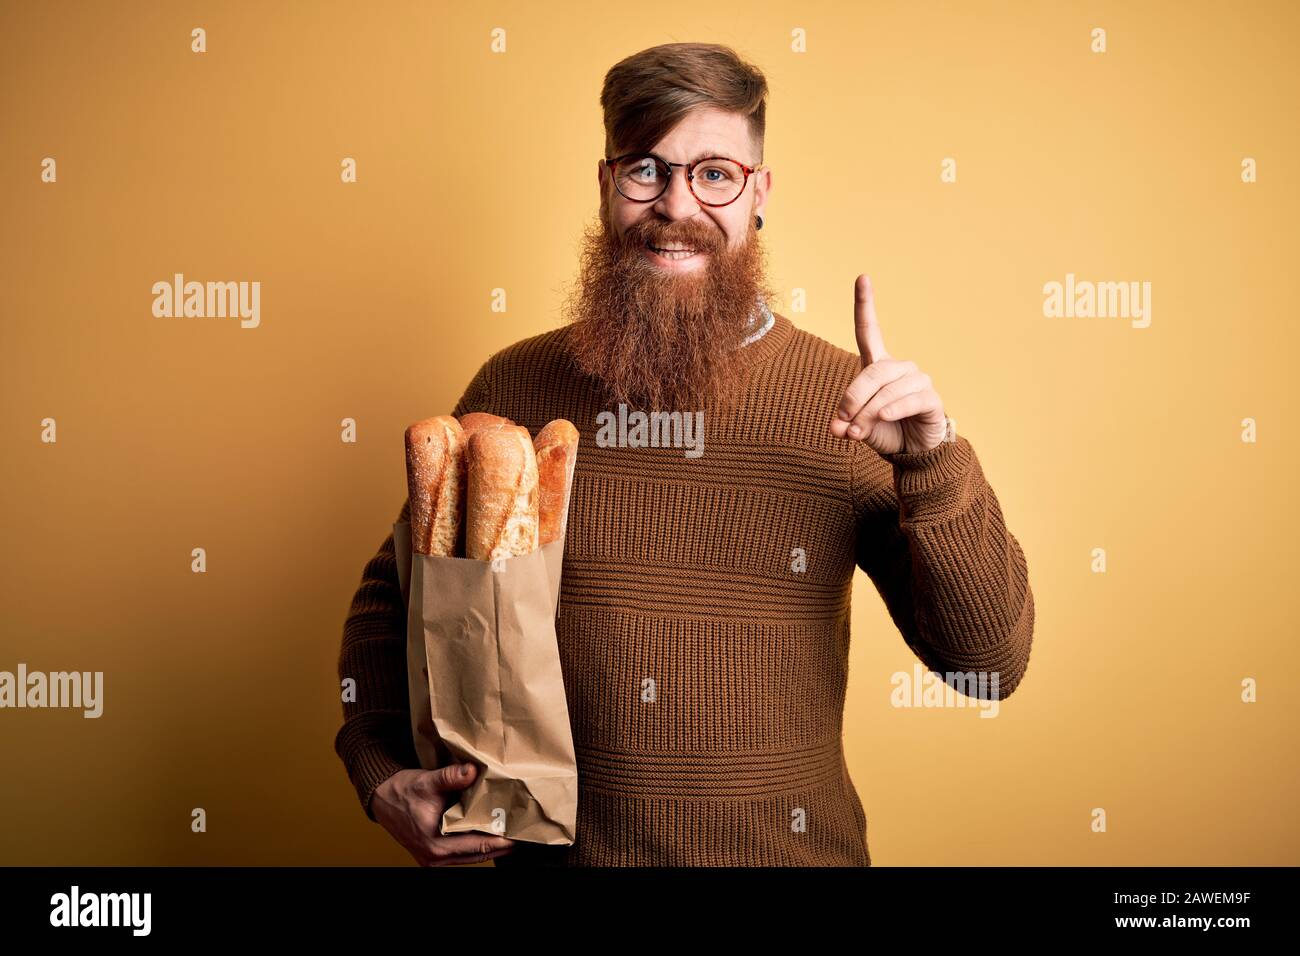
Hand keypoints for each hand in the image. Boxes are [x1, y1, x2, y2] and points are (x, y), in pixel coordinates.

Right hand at [371, 763, 515, 865]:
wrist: (381, 798)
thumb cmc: (402, 792)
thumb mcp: (427, 781)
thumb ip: (450, 777)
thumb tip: (472, 771)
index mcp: (435, 845)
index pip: (477, 847)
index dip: (501, 841)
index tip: (521, 833)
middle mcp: (436, 857)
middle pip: (478, 855)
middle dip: (501, 844)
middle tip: (524, 831)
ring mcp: (435, 858)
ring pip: (472, 855)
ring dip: (491, 844)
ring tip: (512, 831)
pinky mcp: (435, 852)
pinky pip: (463, 852)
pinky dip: (478, 842)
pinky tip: (491, 830)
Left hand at [829, 275, 948, 454]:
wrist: (912, 453)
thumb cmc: (885, 431)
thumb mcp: (858, 427)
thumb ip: (846, 423)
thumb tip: (839, 427)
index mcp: (878, 366)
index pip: (869, 330)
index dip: (866, 305)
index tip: (863, 277)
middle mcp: (899, 368)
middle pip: (873, 371)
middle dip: (853, 397)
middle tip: (843, 421)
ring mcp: (918, 381)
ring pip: (888, 389)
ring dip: (869, 411)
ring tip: (858, 431)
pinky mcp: (931, 398)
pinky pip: (909, 399)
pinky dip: (893, 409)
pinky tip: (884, 418)